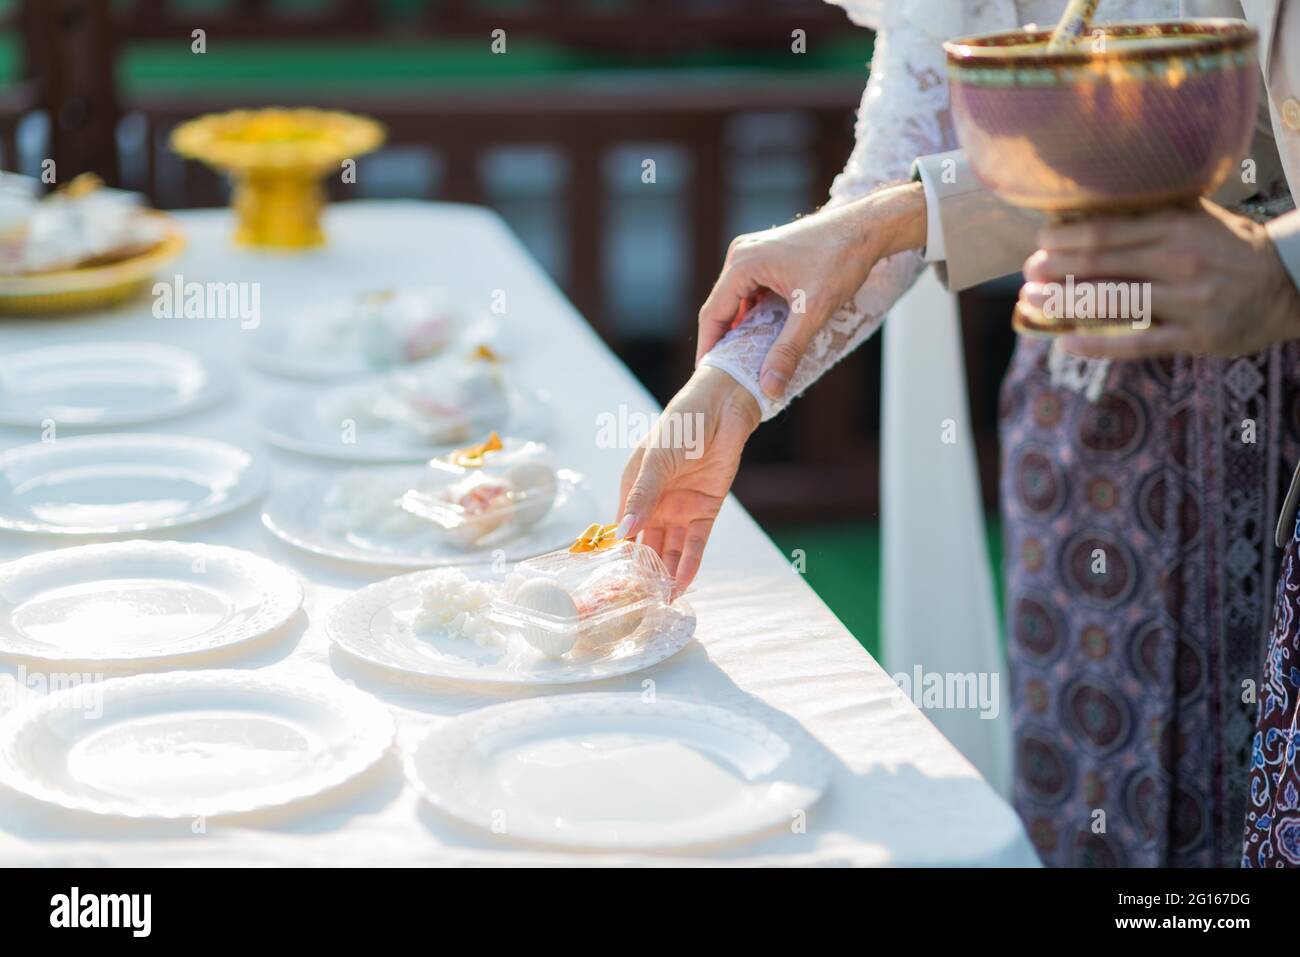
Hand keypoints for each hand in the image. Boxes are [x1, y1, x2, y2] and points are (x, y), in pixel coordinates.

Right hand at [618, 366, 761, 594]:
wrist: (723, 407)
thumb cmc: (681, 425)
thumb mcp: (655, 460)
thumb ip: (642, 496)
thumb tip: (623, 533)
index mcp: (634, 489)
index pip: (622, 530)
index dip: (617, 557)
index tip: (612, 585)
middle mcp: (655, 503)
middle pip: (646, 545)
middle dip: (643, 573)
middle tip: (638, 604)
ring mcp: (680, 508)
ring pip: (671, 549)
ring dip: (667, 573)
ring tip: (662, 601)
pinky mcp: (706, 510)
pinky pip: (696, 543)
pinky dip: (690, 562)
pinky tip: (683, 583)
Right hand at [696, 181, 926, 399]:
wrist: (867, 228)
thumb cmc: (841, 259)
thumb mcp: (814, 310)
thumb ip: (788, 350)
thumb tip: (769, 387)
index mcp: (743, 263)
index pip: (713, 313)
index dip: (709, 347)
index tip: (705, 375)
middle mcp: (742, 254)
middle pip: (721, 306)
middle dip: (724, 340)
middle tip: (725, 374)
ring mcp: (753, 253)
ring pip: (736, 300)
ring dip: (740, 328)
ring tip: (743, 360)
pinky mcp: (767, 256)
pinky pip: (750, 291)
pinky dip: (754, 314)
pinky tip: (763, 335)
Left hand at [1020, 200, 1299, 358]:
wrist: (1290, 283)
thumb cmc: (1231, 249)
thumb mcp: (1198, 219)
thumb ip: (1152, 214)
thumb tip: (1091, 208)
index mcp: (1177, 227)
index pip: (1108, 231)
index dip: (1066, 237)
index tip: (1040, 240)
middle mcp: (1179, 261)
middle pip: (1103, 264)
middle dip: (1057, 268)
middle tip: (1028, 272)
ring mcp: (1187, 301)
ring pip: (1114, 302)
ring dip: (1066, 302)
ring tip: (1034, 301)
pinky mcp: (1194, 338)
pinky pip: (1138, 344)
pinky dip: (1099, 345)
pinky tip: (1067, 343)